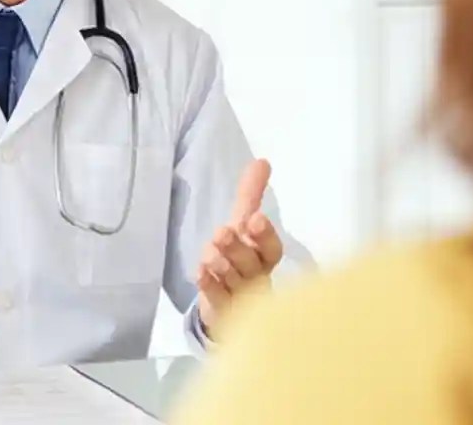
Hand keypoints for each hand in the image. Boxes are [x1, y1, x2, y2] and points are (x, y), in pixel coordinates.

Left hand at [196, 159, 283, 338]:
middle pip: (252, 265)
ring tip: (209, 253)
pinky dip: (210, 287)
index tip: (255, 219)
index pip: (272, 249)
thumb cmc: (237, 256)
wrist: (224, 297)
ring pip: (234, 283)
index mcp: (264, 257)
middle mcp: (256, 278)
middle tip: (222, 233)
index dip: (265, 235)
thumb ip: (250, 194)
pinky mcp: (223, 311)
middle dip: (238, 249)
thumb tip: (262, 161)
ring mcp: (240, 298)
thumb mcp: (241, 223)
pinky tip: (201, 274)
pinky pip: (218, 301)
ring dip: (222, 266)